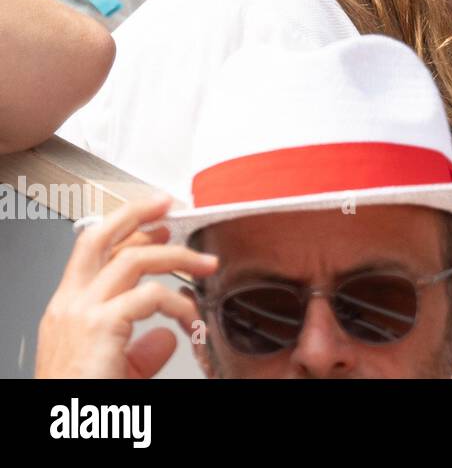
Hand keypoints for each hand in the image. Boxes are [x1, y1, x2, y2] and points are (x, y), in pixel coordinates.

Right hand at [34, 194, 218, 378]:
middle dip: (135, 213)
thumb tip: (166, 336)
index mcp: (68, 308)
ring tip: (206, 263)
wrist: (67, 423)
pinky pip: (152, 296)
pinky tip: (192, 320)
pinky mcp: (100, 325)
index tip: (157, 224)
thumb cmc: (84, 396)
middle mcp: (70, 304)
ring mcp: (82, 312)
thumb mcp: (116, 367)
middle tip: (168, 205)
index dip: (126, 229)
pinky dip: (180, 304)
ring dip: (177, 256)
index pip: (94, 251)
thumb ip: (140, 348)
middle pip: (100, 238)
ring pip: (133, 259)